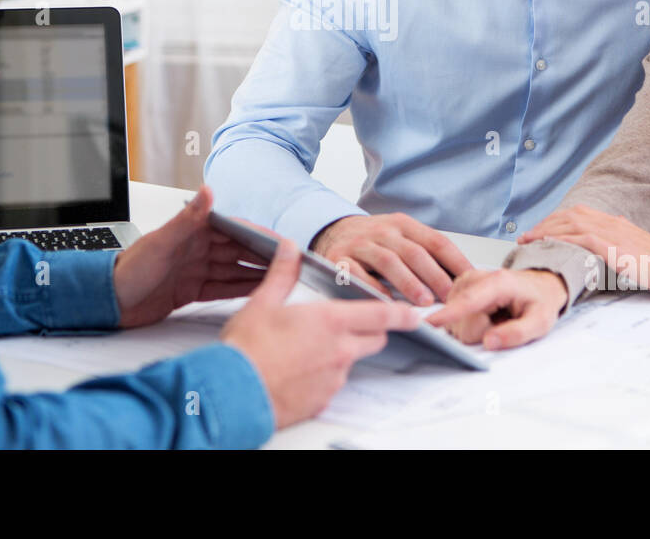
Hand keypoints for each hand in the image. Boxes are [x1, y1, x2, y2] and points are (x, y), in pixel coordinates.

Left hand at [112, 186, 266, 327]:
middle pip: (237, 251)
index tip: (280, 242)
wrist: (107, 301)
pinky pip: (221, 287)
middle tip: (290, 264)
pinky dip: (239, 289)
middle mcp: (195, 248)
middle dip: (262, 257)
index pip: (233, 230)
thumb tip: (208, 191)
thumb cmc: (127, 270)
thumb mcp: (161, 243)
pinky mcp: (190, 289)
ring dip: (255, 274)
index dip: (258, 236)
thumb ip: (188, 218)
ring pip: (232, 269)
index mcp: (191, 231)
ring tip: (280, 279)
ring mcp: (194, 268)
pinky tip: (256, 291)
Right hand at [222, 239, 421, 428]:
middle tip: (350, 323)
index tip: (415, 313)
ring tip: (311, 348)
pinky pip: (332, 384)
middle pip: (374, 339)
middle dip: (371, 330)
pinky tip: (300, 370)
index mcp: (331, 322)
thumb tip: (289, 248)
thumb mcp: (263, 302)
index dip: (403, 313)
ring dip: (343, 352)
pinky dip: (324, 375)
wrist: (234, 394)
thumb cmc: (247, 349)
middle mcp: (340, 351)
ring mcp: (333, 379)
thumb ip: (283, 274)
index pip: (382, 315)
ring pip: (352, 361)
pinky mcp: (322, 401)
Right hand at [309, 213, 472, 304]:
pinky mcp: (340, 259)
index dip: (455, 262)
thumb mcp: (401, 238)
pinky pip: (358, 273)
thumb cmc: (375, 242)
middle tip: (449, 296)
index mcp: (404, 225)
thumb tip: (461, 280)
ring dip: (408, 282)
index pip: (436, 242)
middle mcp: (383, 231)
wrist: (333, 233)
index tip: (470, 280)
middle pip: (414, 252)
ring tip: (423, 300)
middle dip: (434, 276)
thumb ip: (426, 254)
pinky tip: (386, 301)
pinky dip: (373, 287)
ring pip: (389, 261)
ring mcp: (360, 244)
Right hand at [425, 268, 566, 349]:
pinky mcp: (458, 290)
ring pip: (456, 320)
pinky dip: (469, 322)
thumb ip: (517, 333)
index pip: (469, 301)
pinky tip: (485, 315)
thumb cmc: (539, 300)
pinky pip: (454, 318)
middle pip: (462, 319)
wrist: (539, 285)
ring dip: (475, 327)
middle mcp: (477, 278)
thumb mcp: (540, 321)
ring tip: (495, 318)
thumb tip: (489, 342)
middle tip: (502, 323)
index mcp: (498, 283)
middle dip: (480, 331)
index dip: (449, 314)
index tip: (430, 322)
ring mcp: (465, 283)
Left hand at [519, 205, 649, 300]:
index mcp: (617, 224)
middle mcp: (614, 224)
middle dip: (544, 224)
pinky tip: (550, 245)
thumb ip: (618, 250)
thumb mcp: (636, 256)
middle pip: (570, 215)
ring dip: (547, 231)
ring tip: (529, 241)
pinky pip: (584, 238)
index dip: (555, 221)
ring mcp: (615, 234)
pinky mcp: (617, 248)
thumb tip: (600, 257)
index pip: (578, 215)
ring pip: (572, 223)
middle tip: (525, 237)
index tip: (538, 232)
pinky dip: (564, 239)